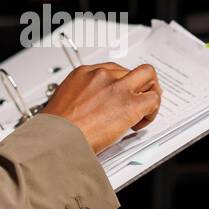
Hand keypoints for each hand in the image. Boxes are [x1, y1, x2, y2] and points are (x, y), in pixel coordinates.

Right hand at [42, 62, 161, 153]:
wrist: (57, 138)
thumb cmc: (56, 129)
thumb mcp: (63, 103)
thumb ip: (81, 99)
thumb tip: (90, 109)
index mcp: (84, 73)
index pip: (113, 69)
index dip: (122, 83)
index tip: (122, 94)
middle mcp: (102, 75)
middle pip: (133, 69)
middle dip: (141, 84)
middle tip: (140, 98)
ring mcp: (117, 87)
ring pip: (148, 77)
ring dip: (150, 93)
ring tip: (144, 111)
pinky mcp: (129, 104)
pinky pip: (152, 100)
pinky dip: (151, 112)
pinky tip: (140, 123)